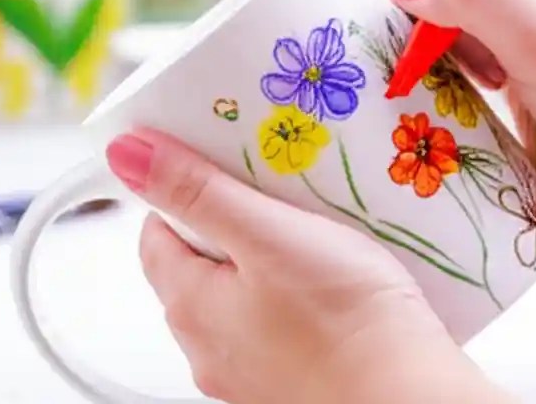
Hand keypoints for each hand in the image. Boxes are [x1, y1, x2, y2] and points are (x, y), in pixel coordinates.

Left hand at [105, 128, 515, 403]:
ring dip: (268, 264)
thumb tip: (129, 154)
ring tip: (316, 239)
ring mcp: (249, 371)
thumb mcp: (266, 233)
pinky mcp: (291, 380)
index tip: (225, 169)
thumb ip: (196, 191)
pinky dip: (297, 301)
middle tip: (279, 198)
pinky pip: (278, 326)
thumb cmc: (346, 320)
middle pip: (199, 265)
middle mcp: (208, 347)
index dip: (187, 192)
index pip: (157, 232)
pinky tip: (335, 287)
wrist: (407, 395)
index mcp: (188, 305)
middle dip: (232, 225)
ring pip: (241, 297)